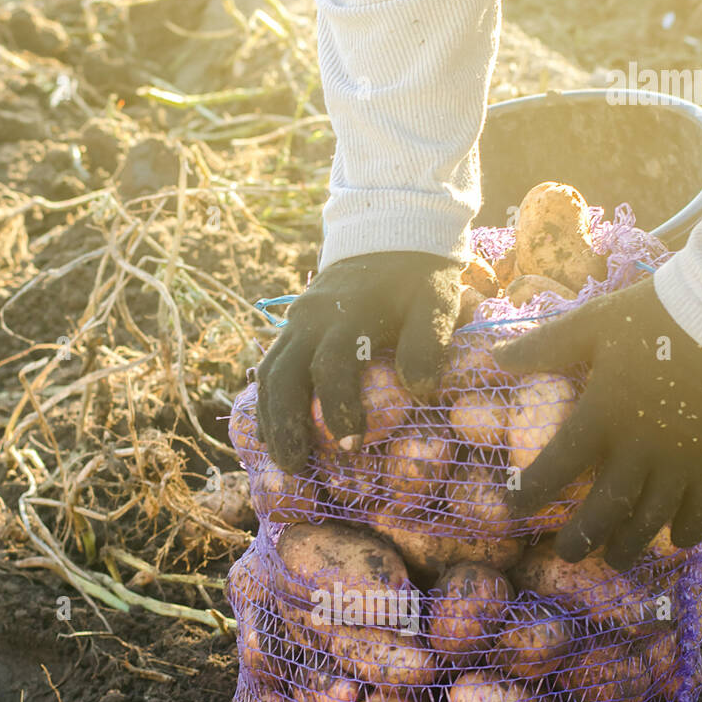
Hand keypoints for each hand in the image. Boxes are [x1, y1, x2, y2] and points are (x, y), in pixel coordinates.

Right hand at [256, 251, 463, 473]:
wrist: (390, 234)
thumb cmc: (418, 278)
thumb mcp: (435, 301)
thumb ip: (428, 340)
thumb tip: (419, 389)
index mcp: (348, 313)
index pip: (332, 366)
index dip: (338, 408)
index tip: (352, 445)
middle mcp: (312, 319)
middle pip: (284, 377)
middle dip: (287, 425)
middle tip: (297, 467)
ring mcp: (297, 322)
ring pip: (269, 375)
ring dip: (271, 420)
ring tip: (283, 461)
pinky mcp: (292, 328)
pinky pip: (270, 367)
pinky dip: (267, 402)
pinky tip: (272, 434)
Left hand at [494, 276, 701, 570]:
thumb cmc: (654, 316)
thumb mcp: (593, 323)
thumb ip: (546, 346)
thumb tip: (495, 357)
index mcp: (601, 415)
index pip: (556, 467)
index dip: (531, 493)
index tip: (514, 506)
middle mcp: (638, 448)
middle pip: (604, 510)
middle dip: (581, 539)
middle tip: (566, 553)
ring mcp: (678, 459)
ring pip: (649, 519)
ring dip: (629, 545)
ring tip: (614, 560)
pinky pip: (700, 507)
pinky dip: (687, 529)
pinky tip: (674, 542)